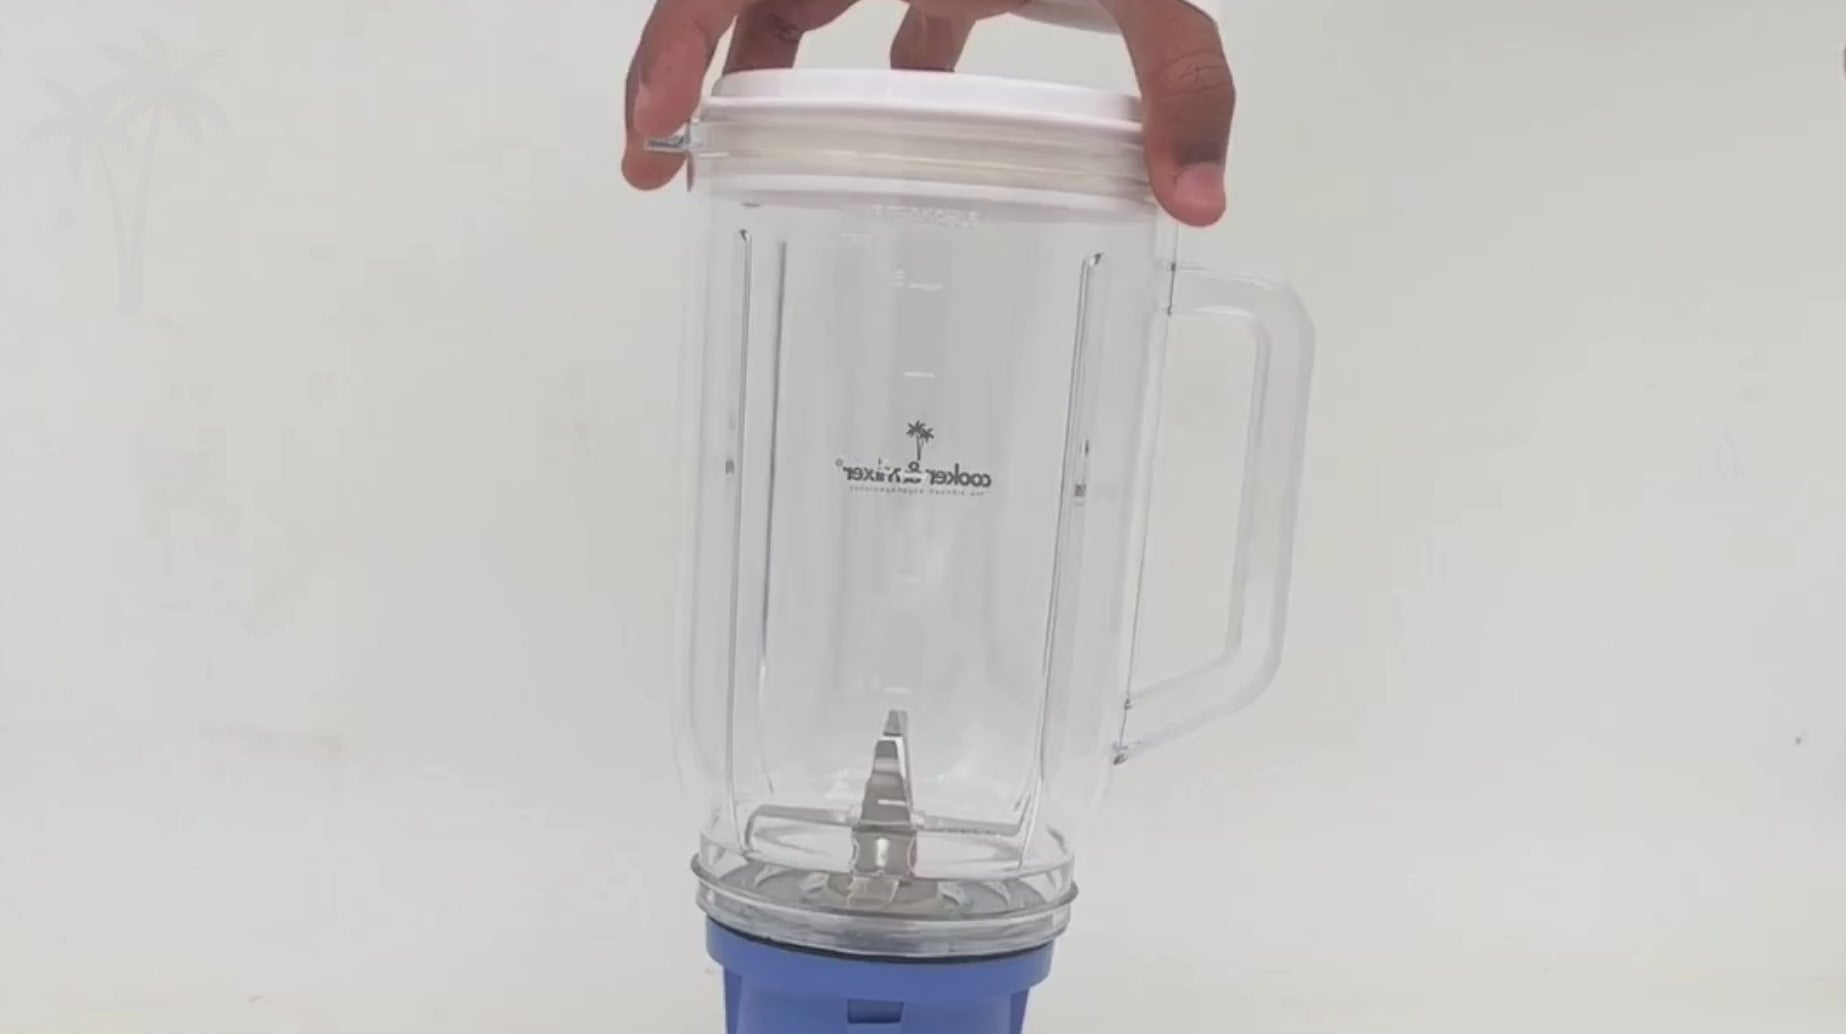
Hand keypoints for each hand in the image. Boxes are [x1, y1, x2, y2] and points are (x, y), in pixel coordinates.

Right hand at [622, 0, 1235, 224]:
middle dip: (679, 75)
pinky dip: (832, 77)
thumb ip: (1180, 76)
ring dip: (738, 79)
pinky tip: (849, 153)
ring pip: (775, 7)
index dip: (675, 44)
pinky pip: (846, 15)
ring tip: (713, 171)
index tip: (657, 125)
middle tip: (651, 168)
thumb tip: (1194, 201)